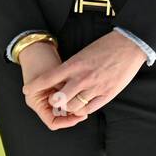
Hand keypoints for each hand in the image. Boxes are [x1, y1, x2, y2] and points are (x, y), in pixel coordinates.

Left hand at [22, 30, 145, 119]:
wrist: (128, 45)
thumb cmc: (105, 47)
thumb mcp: (82, 54)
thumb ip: (71, 68)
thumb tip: (60, 81)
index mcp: (74, 64)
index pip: (48, 78)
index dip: (35, 86)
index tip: (27, 90)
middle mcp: (83, 77)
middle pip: (59, 99)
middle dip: (54, 102)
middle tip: (55, 100)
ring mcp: (96, 87)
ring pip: (74, 107)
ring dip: (69, 108)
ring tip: (71, 103)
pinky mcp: (108, 94)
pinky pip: (90, 109)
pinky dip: (84, 110)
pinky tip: (84, 105)